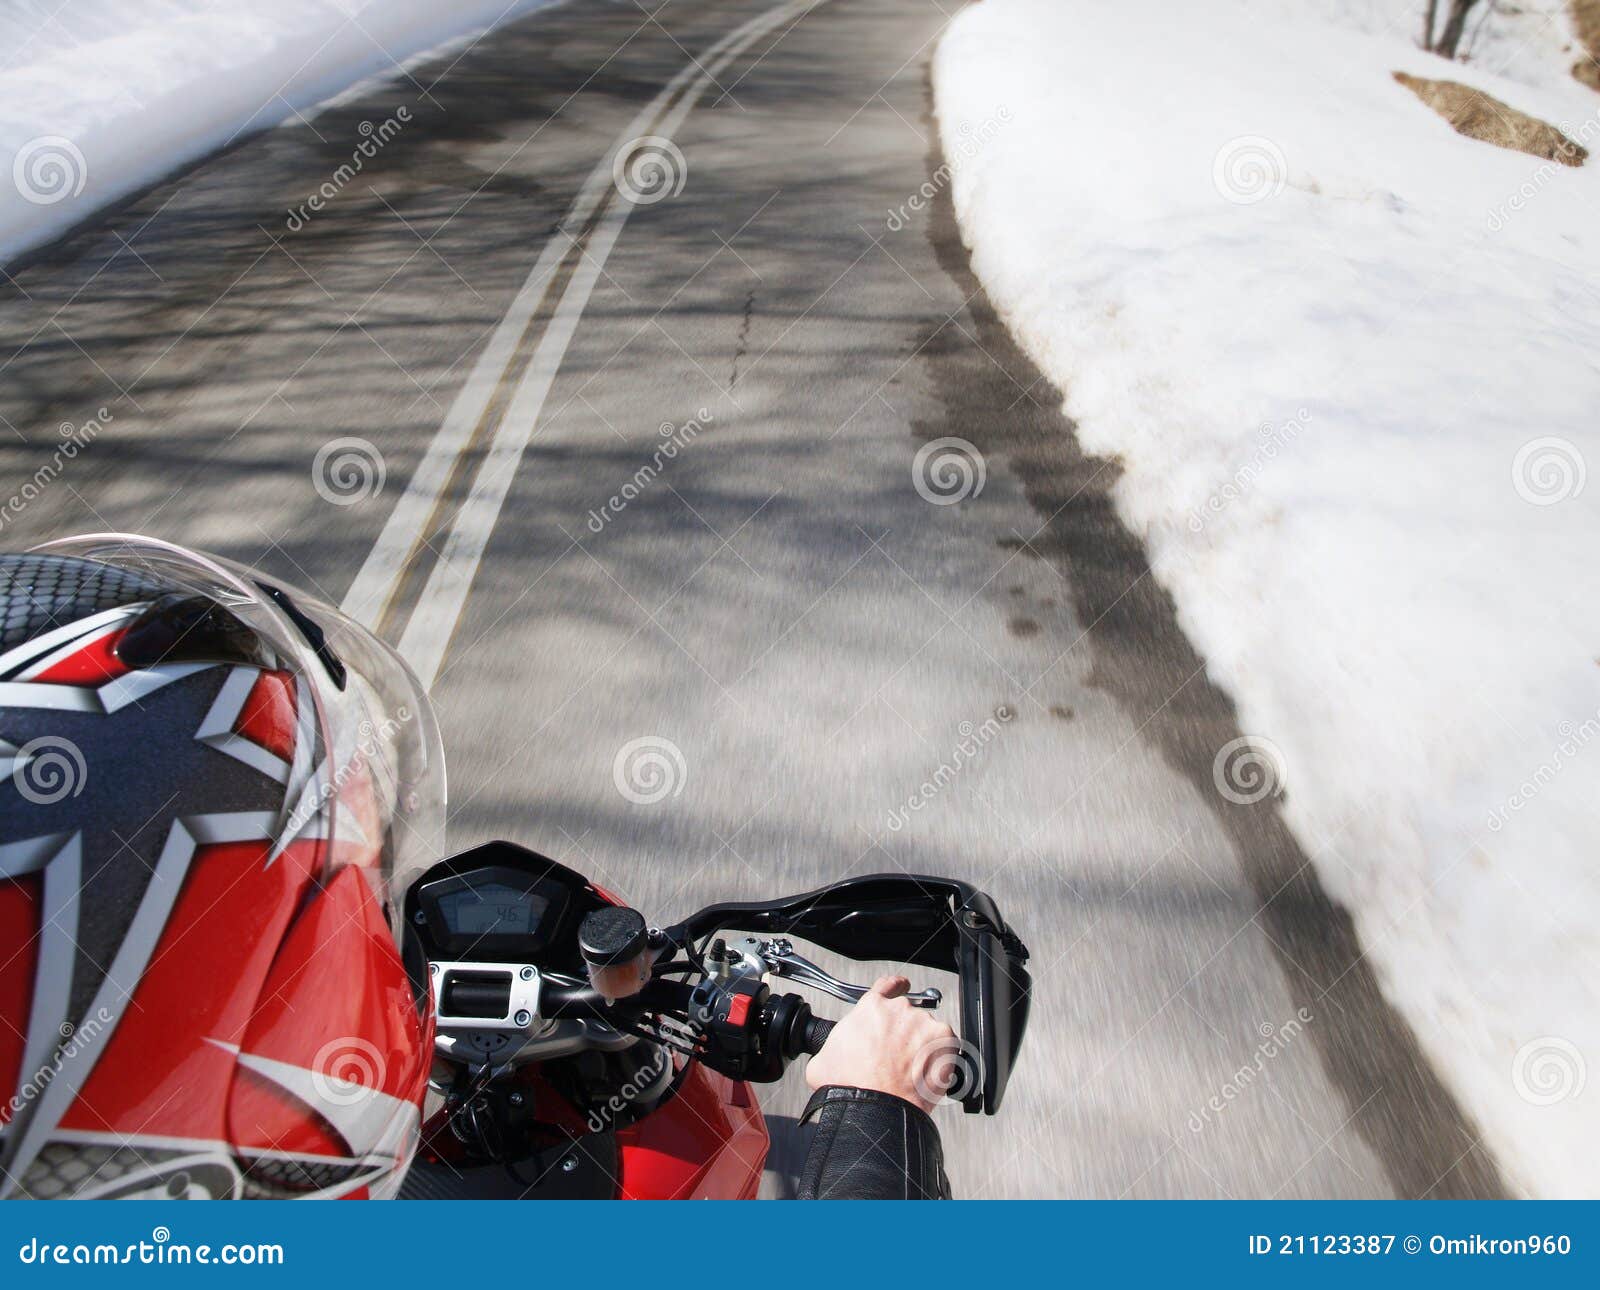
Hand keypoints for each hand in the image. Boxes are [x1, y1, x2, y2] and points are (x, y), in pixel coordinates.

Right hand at [804, 975, 958, 1113]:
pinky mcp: (944, 1040)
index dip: (893, 987)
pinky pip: (945, 1044)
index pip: (886, 986)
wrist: (877, 1109)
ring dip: (920, 1046)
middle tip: (895, 1057)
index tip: (900, 987)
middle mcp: (899, 1009)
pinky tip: (923, 1073)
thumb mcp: (821, 1063)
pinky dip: (938, 1057)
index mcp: (871, 1008)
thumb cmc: (852, 1086)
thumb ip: (830, 1048)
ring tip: (908, 1071)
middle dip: (902, 1033)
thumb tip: (828, 1057)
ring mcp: (924, 1023)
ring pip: (925, 1030)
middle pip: (906, 1014)